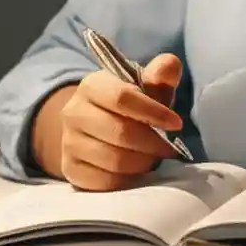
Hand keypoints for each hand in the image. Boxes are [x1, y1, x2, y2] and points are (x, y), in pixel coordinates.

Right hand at [57, 54, 184, 191]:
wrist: (91, 129)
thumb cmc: (127, 108)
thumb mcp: (144, 88)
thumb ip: (159, 76)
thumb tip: (171, 64)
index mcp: (92, 86)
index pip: (122, 98)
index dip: (154, 112)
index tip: (176, 123)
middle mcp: (74, 112)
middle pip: (120, 133)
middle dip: (153, 143)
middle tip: (168, 148)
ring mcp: (69, 142)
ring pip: (115, 161)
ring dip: (143, 163)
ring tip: (153, 158)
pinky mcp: (70, 170)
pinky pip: (106, 182)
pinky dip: (128, 179)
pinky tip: (135, 171)